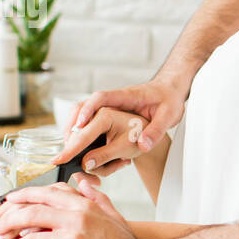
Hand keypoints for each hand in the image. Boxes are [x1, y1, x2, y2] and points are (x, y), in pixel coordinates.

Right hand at [55, 78, 185, 171]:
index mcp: (127, 96)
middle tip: (67, 145)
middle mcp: (114, 100)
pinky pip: (89, 120)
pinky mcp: (109, 113)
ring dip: (73, 129)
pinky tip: (79, 146)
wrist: (171, 91)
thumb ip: (156, 131)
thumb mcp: (168, 116)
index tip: (79, 126)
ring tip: (69, 147)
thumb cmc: (169, 99)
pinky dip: (81, 132)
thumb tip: (143, 146)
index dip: (87, 110)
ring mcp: (110, 106)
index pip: (101, 98)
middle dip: (72, 124)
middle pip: (84, 106)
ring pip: (82, 113)